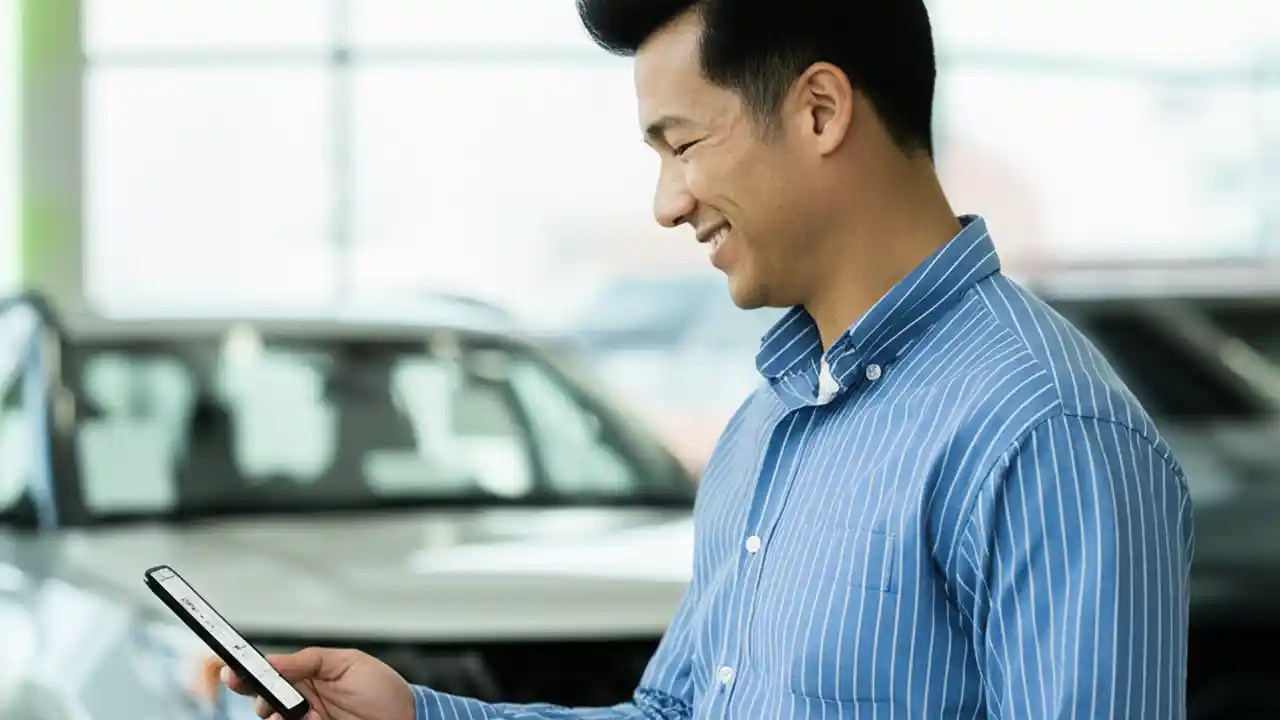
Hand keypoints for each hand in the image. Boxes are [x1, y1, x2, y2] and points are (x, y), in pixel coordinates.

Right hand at [219, 647, 415, 719]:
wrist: (408, 718)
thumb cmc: (383, 689)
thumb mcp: (348, 663)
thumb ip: (308, 660)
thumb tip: (273, 660)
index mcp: (304, 679)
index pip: (266, 678)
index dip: (245, 677)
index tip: (233, 675)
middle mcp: (301, 704)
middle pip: (264, 707)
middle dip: (263, 704)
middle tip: (274, 704)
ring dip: (282, 719)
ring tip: (309, 715)